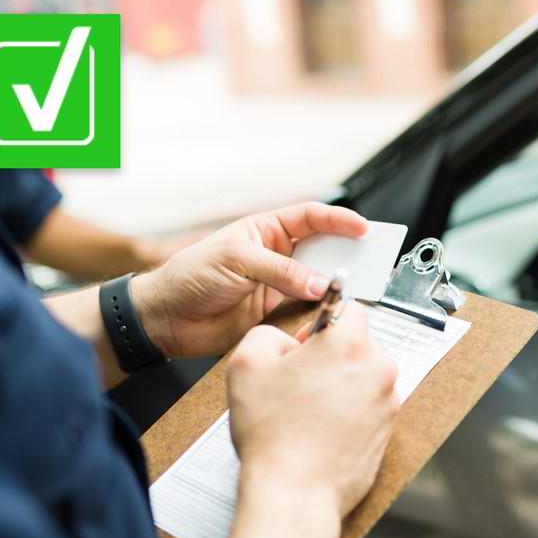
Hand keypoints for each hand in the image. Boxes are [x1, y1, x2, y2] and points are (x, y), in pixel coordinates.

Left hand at [133, 202, 366, 357]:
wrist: (167, 319)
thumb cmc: (190, 276)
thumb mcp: (236, 261)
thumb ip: (280, 271)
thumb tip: (318, 283)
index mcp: (267, 231)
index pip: (311, 218)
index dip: (339, 221)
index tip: (362, 228)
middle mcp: (277, 256)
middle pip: (323, 250)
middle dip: (346, 253)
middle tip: (370, 259)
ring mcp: (279, 285)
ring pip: (319, 282)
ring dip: (336, 285)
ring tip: (355, 287)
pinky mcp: (276, 314)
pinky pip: (307, 310)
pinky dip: (320, 312)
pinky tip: (330, 312)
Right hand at [226, 303, 398, 515]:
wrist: (294, 492)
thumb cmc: (272, 434)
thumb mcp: (245, 365)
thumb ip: (267, 334)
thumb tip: (285, 340)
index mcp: (349, 345)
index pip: (349, 308)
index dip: (322, 323)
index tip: (306, 345)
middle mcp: (378, 369)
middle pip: (360, 344)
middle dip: (333, 356)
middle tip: (301, 381)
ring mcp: (388, 402)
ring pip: (365, 376)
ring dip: (343, 384)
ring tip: (309, 411)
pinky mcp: (389, 430)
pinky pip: (370, 407)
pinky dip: (351, 412)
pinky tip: (323, 429)